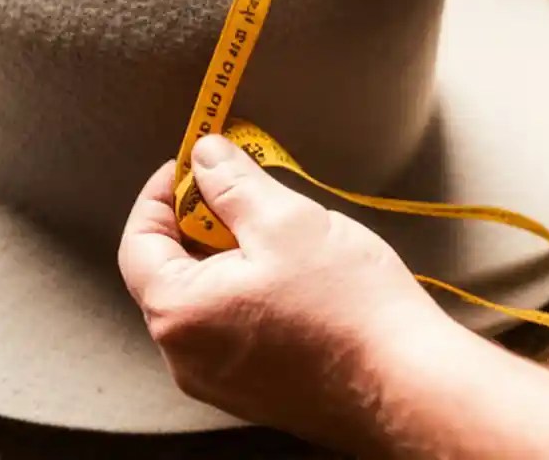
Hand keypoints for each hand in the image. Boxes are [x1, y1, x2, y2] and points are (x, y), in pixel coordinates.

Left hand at [117, 135, 458, 455]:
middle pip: (168, 271)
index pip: (138, 241)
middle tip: (240, 189)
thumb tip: (205, 156)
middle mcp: (185, 357)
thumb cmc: (349, 308)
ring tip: (275, 231)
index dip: (162, 193)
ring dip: (226, 258)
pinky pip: (230, 329)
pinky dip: (246, 293)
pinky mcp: (254, 392)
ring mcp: (218, 381)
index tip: (195, 166)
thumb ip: (232, 183)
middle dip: (199, 222)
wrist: (410, 387)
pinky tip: (292, 275)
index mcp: (177, 313)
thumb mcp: (285, 221)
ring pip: (203, 300)